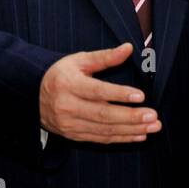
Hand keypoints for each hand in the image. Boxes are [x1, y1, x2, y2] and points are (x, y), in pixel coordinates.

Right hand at [39, 43, 160, 142]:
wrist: (35, 96)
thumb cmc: (61, 74)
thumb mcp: (79, 60)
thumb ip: (105, 56)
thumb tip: (128, 48)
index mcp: (69, 84)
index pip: (97, 91)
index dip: (120, 94)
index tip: (141, 96)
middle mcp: (68, 106)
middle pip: (103, 115)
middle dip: (131, 117)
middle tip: (153, 117)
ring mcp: (70, 124)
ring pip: (104, 130)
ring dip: (131, 130)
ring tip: (152, 127)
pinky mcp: (74, 136)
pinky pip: (101, 139)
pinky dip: (121, 138)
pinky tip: (139, 135)